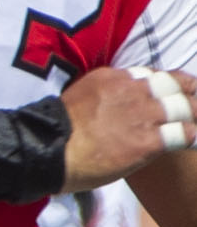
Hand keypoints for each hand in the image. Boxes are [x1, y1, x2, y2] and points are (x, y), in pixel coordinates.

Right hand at [64, 64, 196, 190]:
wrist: (45, 153)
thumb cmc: (51, 134)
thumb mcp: (76, 99)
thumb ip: (98, 97)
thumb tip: (106, 108)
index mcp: (112, 78)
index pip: (149, 73)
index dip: (162, 84)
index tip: (165, 94)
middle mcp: (132, 90)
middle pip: (173, 84)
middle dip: (187, 92)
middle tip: (192, 102)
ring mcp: (142, 115)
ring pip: (184, 106)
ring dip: (193, 113)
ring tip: (194, 119)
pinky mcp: (148, 141)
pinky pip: (184, 133)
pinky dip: (190, 135)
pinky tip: (190, 139)